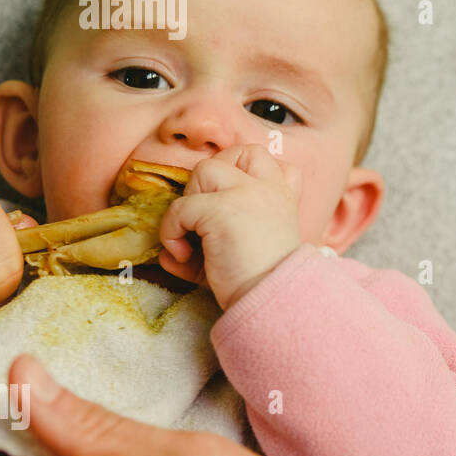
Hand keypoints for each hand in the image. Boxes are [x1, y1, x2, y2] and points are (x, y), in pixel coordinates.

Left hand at [157, 145, 302, 309]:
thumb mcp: (249, 246)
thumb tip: (174, 248)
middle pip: (235, 153)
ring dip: (189, 202)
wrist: (271, 303)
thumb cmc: (259, 283)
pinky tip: (183, 256)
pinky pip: (180, 207)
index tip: (230, 202)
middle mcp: (269, 188)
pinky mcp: (222, 209)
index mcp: (283, 196)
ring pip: (204, 170)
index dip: (240, 171)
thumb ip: (221, 231)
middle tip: (204, 221)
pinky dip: (172, 231)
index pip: (265, 159)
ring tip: (193, 234)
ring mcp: (247, 193)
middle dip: (209, 182)